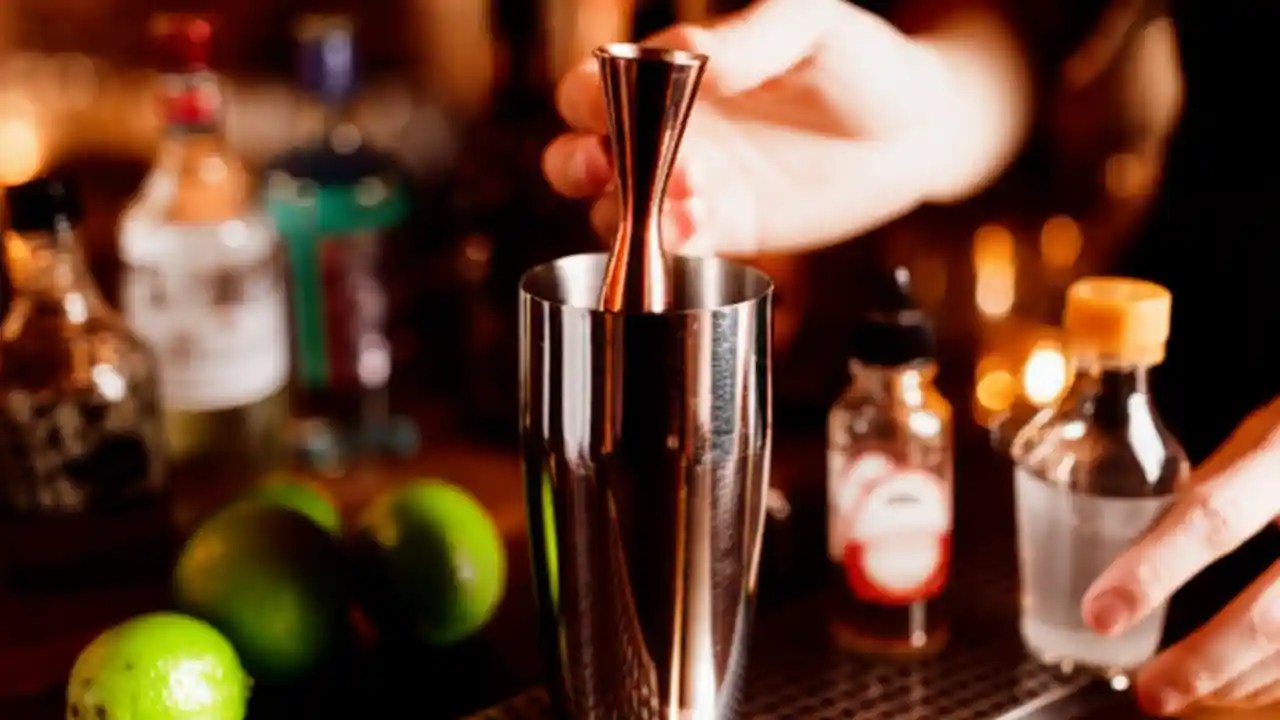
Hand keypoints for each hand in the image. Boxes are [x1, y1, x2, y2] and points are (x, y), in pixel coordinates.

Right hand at [542, 0, 1028, 255]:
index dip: (586, 99)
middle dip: (577, 163)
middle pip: (582, 155)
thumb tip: (691, 55)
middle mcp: (669, 134)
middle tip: (604, 165)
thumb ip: (748, 37)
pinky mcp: (729, 233)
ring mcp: (694, 189)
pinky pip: (678, 249)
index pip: (596, 87)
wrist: (918, 128)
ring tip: (681, 196)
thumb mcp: (808, 23)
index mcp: (671, 76)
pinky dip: (676, 245)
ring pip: (618, 214)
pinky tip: (700, 227)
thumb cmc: (860, 59)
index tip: (604, 105)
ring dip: (627, 213)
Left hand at [1082, 399, 1279, 715]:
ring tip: (1181, 689)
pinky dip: (1275, 677)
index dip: (1154, 570)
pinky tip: (1242, 681)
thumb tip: (1139, 540)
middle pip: (1272, 615)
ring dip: (1238, 679)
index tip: (1099, 613)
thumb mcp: (1269, 430)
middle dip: (1204, 662)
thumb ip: (1216, 481)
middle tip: (1151, 690)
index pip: (1215, 516)